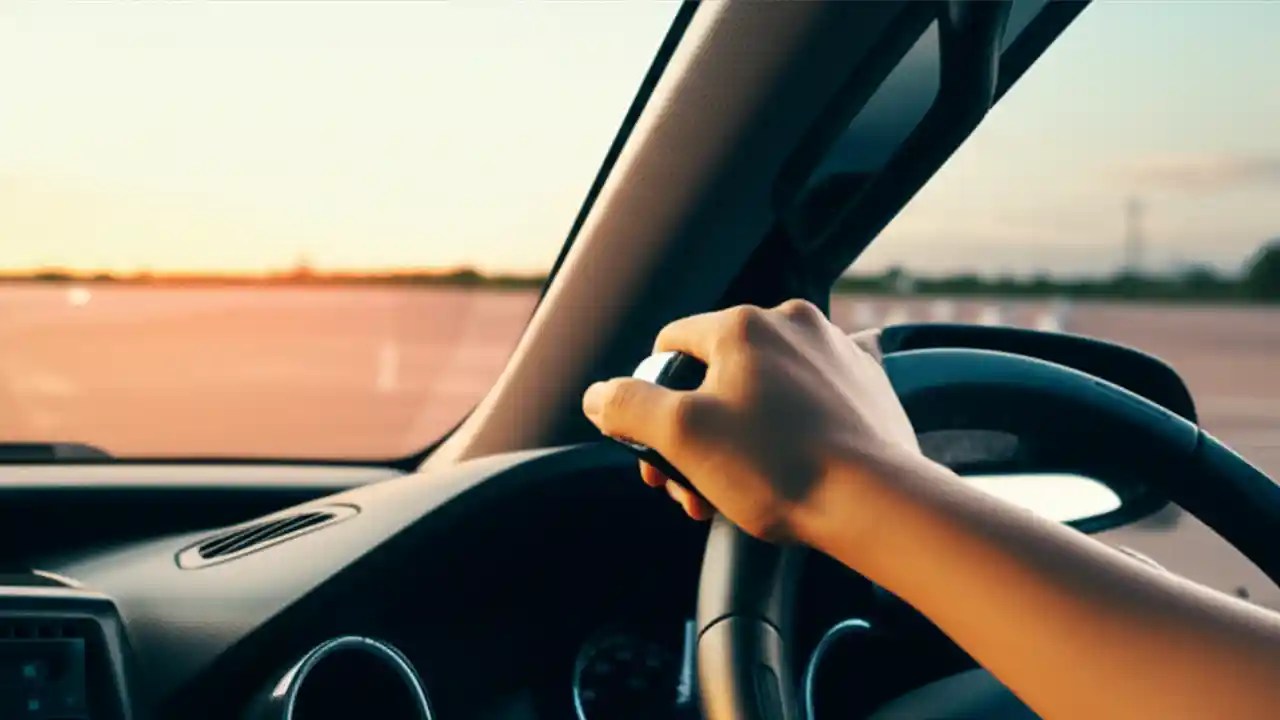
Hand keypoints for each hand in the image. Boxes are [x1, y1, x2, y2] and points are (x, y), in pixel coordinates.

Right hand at [582, 300, 921, 543]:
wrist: (877, 502)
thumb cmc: (779, 468)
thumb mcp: (681, 437)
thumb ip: (627, 406)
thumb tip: (598, 395)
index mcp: (743, 325)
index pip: (669, 346)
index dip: (651, 398)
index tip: (658, 448)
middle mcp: (792, 323)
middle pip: (716, 373)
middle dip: (695, 431)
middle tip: (692, 484)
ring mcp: (835, 351)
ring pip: (762, 390)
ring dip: (738, 436)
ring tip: (736, 490)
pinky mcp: (865, 383)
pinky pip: (806, 401)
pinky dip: (788, 431)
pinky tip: (786, 471)